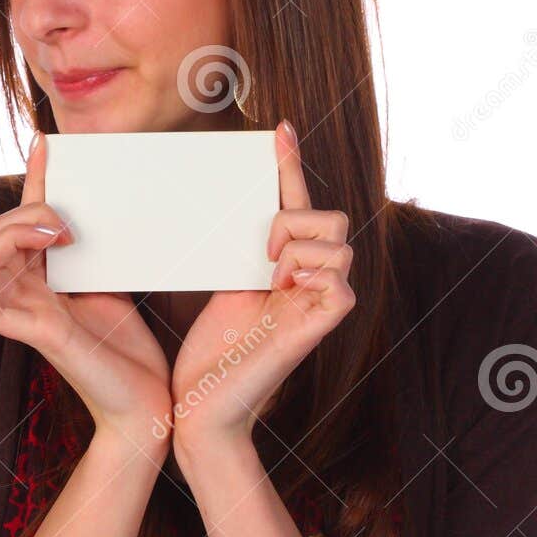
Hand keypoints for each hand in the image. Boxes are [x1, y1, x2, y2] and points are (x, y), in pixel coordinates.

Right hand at [0, 131, 173, 450]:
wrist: (149, 403)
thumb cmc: (131, 351)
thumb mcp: (115, 284)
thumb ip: (99, 251)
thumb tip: (114, 206)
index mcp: (46, 276)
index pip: (27, 216)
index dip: (35, 177)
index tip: (48, 142)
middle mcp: (29, 292)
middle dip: (27, 211)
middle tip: (70, 223)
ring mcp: (29, 314)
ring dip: (16, 234)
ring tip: (56, 232)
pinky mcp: (38, 338)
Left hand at [169, 119, 356, 450]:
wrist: (198, 408)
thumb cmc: (205, 359)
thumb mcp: (220, 285)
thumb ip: (239, 250)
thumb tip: (229, 204)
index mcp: (287, 272)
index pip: (298, 206)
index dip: (291, 165)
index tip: (278, 128)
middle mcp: (311, 284)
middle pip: (332, 217)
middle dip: (294, 217)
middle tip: (260, 251)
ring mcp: (320, 305)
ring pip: (337, 239)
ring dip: (296, 244)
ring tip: (266, 274)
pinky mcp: (321, 325)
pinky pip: (338, 276)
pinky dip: (305, 271)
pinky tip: (279, 289)